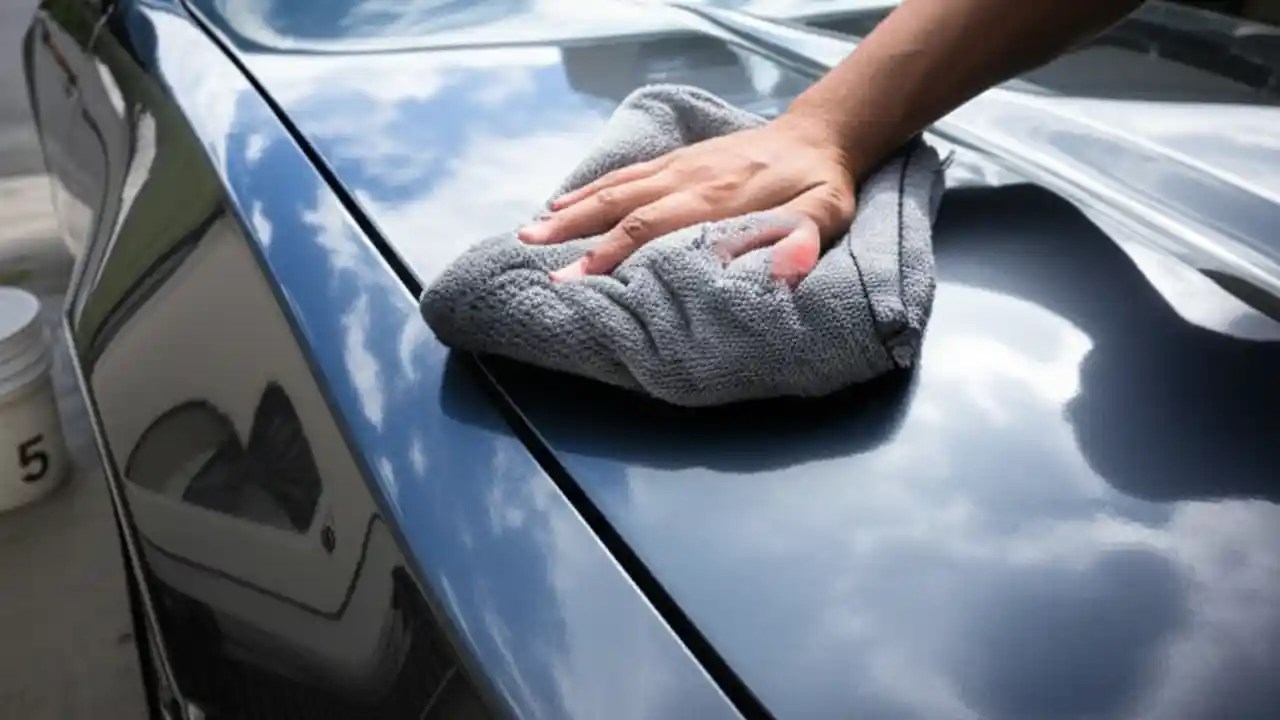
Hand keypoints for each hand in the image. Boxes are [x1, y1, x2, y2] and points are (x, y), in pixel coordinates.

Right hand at [518, 114, 857, 285]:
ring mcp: (679, 167)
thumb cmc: (821, 185)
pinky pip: (626, 174)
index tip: (573, 277)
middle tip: (529, 251)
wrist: (818, 135)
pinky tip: (563, 201)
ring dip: (571, 209)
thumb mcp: (825, 214)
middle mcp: (687, 180)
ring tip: (529, 230)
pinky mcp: (677, 161)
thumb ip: (803, 238)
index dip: (609, 253)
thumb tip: (788, 268)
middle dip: (572, 232)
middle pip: (620, 207)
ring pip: (615, 188)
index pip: (650, 228)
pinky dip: (591, 188)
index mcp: (716, 201)